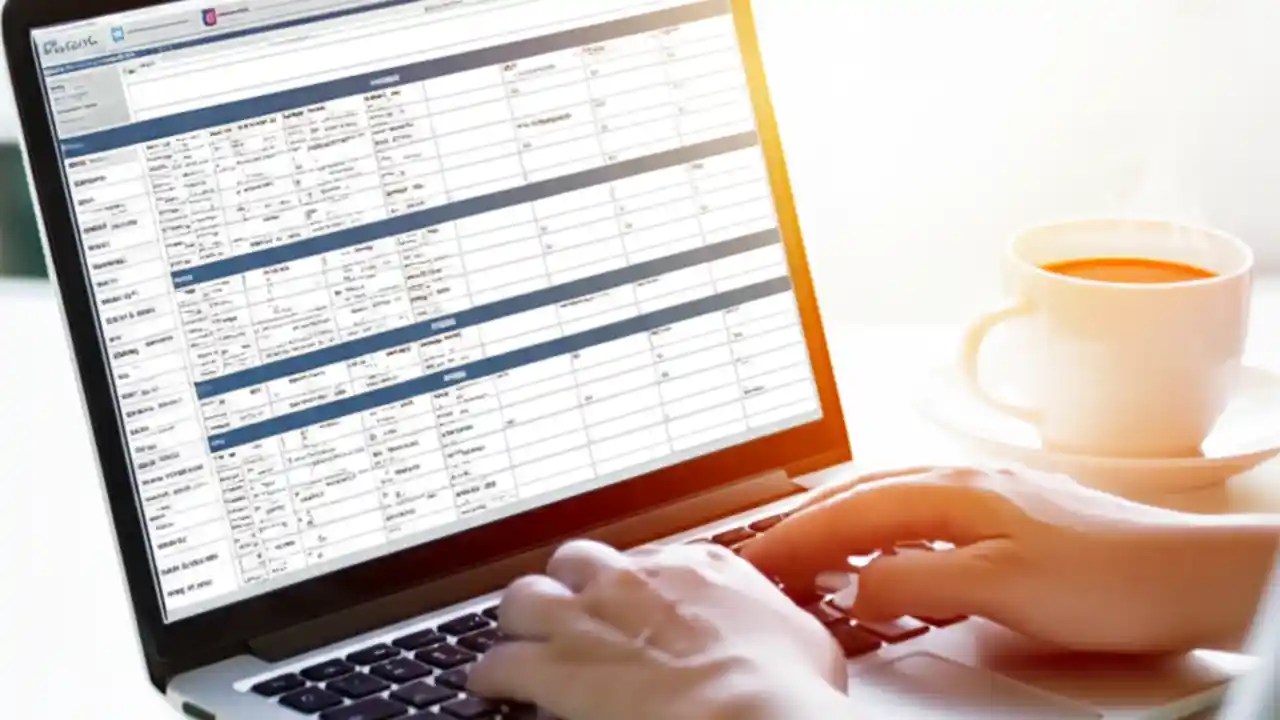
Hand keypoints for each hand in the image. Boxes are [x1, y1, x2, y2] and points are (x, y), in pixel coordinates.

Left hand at [469, 540, 849, 719]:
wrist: (747, 716)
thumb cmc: (783, 686)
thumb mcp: (801, 636)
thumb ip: (769, 619)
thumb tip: (782, 632)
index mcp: (694, 568)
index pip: (647, 558)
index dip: (633, 583)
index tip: (633, 604)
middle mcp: (633, 582)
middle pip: (576, 562)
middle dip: (569, 585)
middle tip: (569, 613)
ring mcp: (589, 621)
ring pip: (524, 598)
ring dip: (519, 620)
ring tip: (517, 640)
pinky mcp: (555, 670)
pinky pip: (499, 663)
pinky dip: (492, 675)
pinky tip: (493, 685)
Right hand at [743, 467, 1279, 652]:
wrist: (1190, 573)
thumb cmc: (1109, 579)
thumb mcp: (999, 587)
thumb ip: (917, 582)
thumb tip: (855, 587)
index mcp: (953, 493)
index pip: (850, 512)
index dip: (795, 537)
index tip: (753, 560)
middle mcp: (964, 483)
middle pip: (861, 493)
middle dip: (805, 520)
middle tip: (763, 551)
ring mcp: (988, 495)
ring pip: (889, 497)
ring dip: (839, 519)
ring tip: (806, 545)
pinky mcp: (1010, 514)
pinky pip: (919, 511)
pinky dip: (879, 525)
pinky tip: (885, 543)